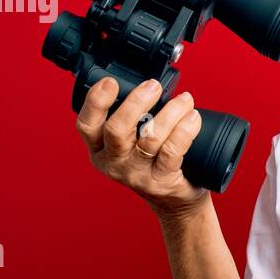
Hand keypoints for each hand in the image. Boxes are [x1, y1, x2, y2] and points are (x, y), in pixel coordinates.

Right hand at [75, 76, 208, 218]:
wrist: (175, 199)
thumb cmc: (153, 160)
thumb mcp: (131, 141)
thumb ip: (131, 116)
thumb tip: (148, 79)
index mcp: (100, 149)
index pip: (86, 125)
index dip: (95, 101)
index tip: (111, 82)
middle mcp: (113, 163)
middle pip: (117, 129)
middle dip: (137, 102)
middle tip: (154, 86)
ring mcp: (136, 175)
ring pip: (149, 138)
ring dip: (170, 113)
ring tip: (185, 100)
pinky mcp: (160, 182)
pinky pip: (172, 151)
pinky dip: (185, 130)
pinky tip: (193, 117)